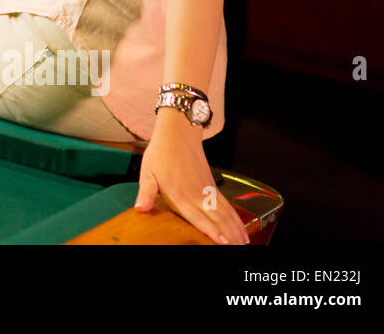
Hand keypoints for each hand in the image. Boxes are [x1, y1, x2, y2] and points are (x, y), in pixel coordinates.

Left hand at [133, 111, 250, 243]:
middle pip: (217, 218)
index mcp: (180, 194)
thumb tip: (140, 208)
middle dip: (229, 235)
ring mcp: (206, 190)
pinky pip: (226, 205)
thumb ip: (146, 192)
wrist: (178, 133)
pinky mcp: (211, 185)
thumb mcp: (147, 172)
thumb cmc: (161, 153)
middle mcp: (197, 194)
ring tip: (244, 243)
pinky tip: (239, 227)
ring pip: (225, 213)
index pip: (198, 217)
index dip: (211, 231)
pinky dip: (235, 218)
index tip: (223, 242)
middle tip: (239, 248)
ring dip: (235, 229)